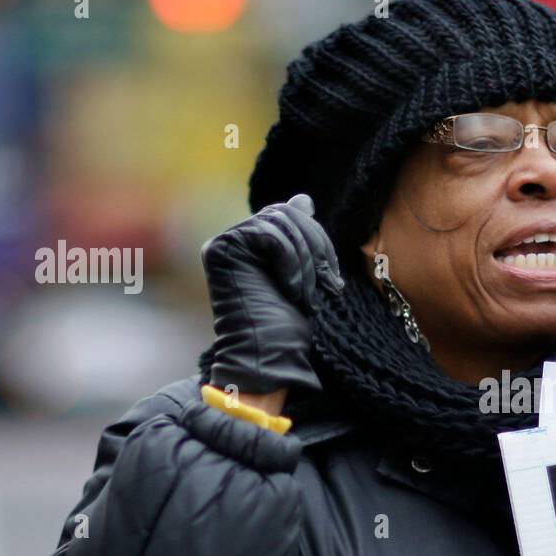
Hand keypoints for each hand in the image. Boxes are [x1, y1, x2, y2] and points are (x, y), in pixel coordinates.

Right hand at [200, 194, 344, 396]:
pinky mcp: (220, 249)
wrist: (268, 356)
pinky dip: (290, 261)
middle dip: (316, 247)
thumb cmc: (286, 328)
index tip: (334, 280)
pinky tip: (291, 289)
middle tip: (328, 285)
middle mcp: (234, 240)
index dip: (319, 241)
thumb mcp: (304, 275)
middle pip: (287, 213)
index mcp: (253, 245)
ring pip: (280, 221)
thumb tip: (303, 199)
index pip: (291, 216)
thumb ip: (299, 238)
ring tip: (307, 294)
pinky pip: (268, 233)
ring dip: (306, 261)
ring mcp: (225, 243)